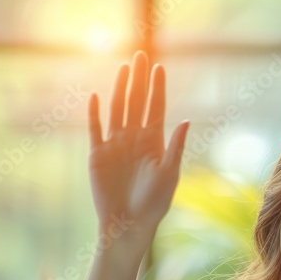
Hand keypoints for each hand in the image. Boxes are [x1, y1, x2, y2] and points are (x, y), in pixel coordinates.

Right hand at [88, 50, 188, 235]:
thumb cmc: (153, 204)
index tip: (159, 67)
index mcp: (154, 143)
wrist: (128, 224)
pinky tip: (96, 97)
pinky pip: (95, 129)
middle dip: (139, 80)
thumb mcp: (169, 175)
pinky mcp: (97, 155)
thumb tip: (186, 121)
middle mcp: (134, 139)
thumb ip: (175, 147)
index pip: (156, 108)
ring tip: (124, 69)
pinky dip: (94, 113)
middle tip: (140, 55)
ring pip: (117, 110)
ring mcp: (115, 145)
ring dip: (120, 89)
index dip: (157, 88)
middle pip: (136, 103)